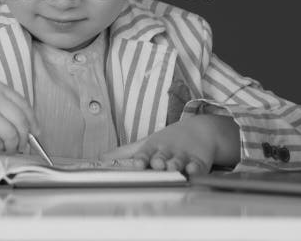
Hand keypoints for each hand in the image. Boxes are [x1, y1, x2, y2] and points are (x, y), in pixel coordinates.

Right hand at [0, 78, 38, 153]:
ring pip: (11, 133)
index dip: (33, 120)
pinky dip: (2, 148)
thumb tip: (26, 123)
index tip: (36, 130)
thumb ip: (4, 102)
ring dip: (14, 145)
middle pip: (20, 120)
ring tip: (12, 148)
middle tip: (25, 144)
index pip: (23, 104)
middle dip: (25, 136)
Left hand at [101, 115, 239, 175]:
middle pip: (162, 157)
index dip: (141, 158)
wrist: (200, 130)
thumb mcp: (147, 143)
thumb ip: (125, 153)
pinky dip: (196, 168)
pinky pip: (198, 166)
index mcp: (153, 148)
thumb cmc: (168, 140)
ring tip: (172, 167)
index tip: (137, 164)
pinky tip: (193, 170)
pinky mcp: (200, 161)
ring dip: (175, 164)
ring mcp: (184, 156)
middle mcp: (168, 152)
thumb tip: (101, 158)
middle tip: (156, 164)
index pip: (145, 153)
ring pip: (179, 161)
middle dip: (158, 161)